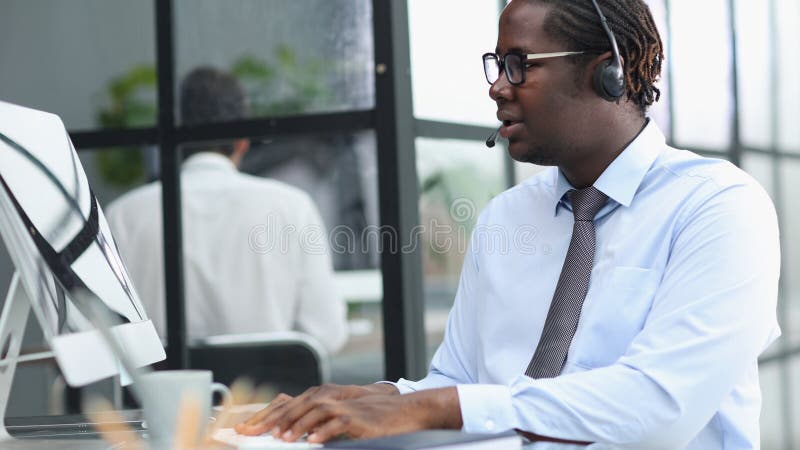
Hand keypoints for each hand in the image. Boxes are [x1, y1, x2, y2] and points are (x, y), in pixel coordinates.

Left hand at [234, 383, 397, 436]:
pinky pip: (337, 423)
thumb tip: (291, 433)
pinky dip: (324, 431)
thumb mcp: (337, 418)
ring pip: (314, 412)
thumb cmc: (367, 418)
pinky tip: (313, 441)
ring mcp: (342, 407)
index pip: (286, 405)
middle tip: (256, 433)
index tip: (246, 428)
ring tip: (283, 438)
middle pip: (295, 406)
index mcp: (320, 398)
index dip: (265, 416)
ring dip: (297, 425)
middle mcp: (328, 398)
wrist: (399, 412)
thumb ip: (315, 422)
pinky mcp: (356, 417)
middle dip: (273, 420)